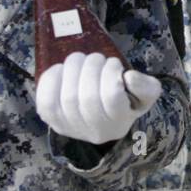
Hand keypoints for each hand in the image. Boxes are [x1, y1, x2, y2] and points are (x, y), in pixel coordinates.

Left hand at [36, 51, 159, 144]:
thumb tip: (129, 77)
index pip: (112, 97)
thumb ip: (145, 86)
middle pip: (87, 97)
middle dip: (91, 67)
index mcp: (119, 124)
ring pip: (67, 97)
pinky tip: (62, 70)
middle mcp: (94, 132)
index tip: (114, 64)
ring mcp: (70, 128)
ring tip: (81, 60)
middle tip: (96, 58)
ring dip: (73, 69)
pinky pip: (45, 100)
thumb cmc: (124, 101)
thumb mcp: (144, 94)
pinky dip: (51, 79)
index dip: (111, 72)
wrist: (99, 119)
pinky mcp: (51, 120)